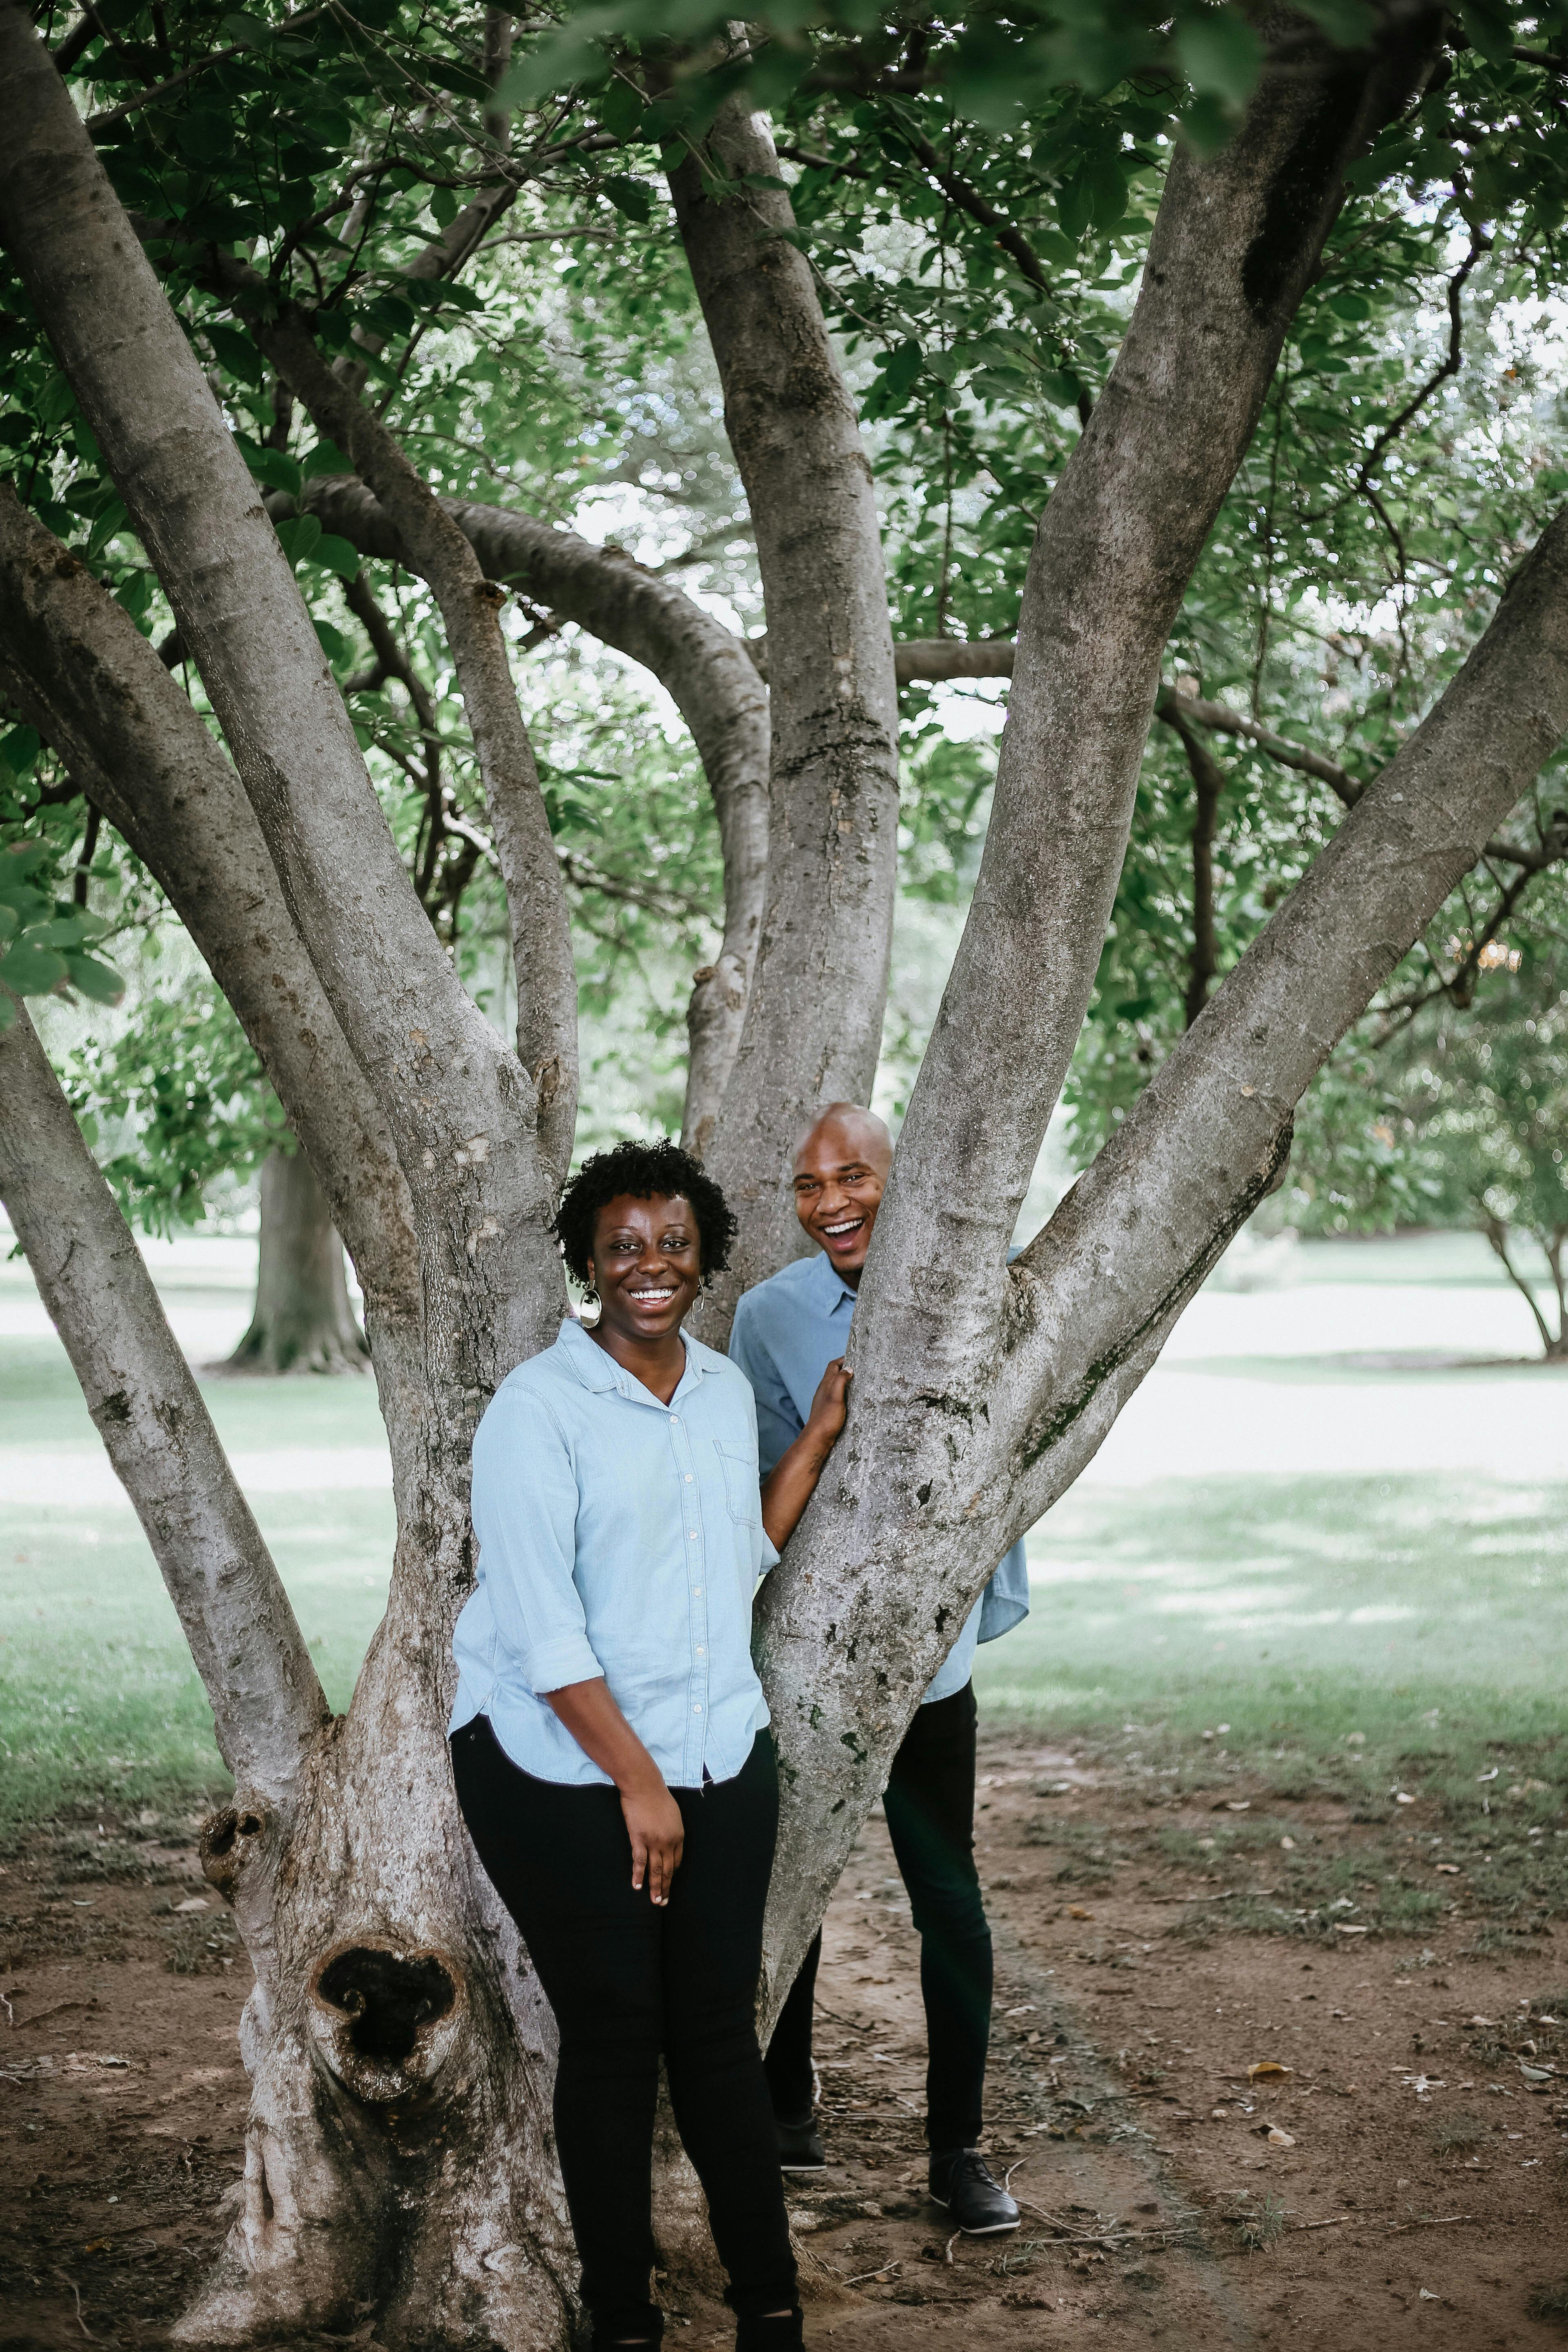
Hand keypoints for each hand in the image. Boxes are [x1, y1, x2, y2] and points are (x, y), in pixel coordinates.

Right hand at [621, 1775, 683, 1904]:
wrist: (644, 1786)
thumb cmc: (658, 1796)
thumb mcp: (673, 1814)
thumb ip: (672, 1830)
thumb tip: (669, 1841)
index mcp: (678, 1835)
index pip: (677, 1861)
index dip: (672, 1874)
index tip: (668, 1882)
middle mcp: (668, 1842)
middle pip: (668, 1870)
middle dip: (666, 1887)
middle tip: (664, 1902)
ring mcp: (653, 1842)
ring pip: (655, 1870)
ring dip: (655, 1888)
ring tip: (655, 1901)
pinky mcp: (639, 1839)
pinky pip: (639, 1862)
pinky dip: (638, 1876)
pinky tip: (637, 1887)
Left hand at [804, 1356, 851, 1457]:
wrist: (818, 1438)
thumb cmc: (827, 1418)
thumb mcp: (835, 1397)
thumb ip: (840, 1381)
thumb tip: (848, 1368)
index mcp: (825, 1385)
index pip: (832, 1366)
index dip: (842, 1359)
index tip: (854, 1358)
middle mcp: (824, 1391)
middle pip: (833, 1374)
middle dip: (844, 1369)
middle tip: (858, 1369)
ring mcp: (825, 1401)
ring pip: (835, 1386)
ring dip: (844, 1381)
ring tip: (858, 1382)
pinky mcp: (829, 1410)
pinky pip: (837, 1396)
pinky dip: (845, 1393)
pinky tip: (852, 1399)